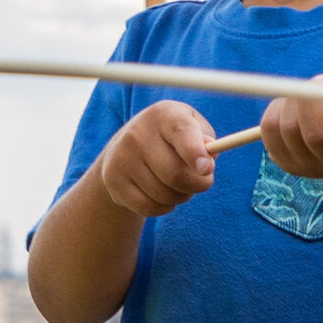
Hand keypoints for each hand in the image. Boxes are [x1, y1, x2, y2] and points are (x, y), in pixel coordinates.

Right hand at [98, 98, 216, 217]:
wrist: (125, 149)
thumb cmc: (172, 139)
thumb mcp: (192, 128)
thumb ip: (207, 140)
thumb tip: (209, 157)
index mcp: (164, 115)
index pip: (181, 132)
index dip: (195, 151)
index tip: (207, 169)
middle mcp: (138, 133)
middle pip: (176, 174)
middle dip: (198, 184)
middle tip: (203, 182)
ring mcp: (122, 157)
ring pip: (165, 195)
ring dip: (181, 196)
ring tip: (178, 185)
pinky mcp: (113, 180)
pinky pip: (149, 207)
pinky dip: (164, 207)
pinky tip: (162, 194)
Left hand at [260, 67, 322, 186]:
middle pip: (317, 136)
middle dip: (311, 102)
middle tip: (322, 78)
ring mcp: (310, 167)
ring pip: (289, 129)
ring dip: (295, 99)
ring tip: (312, 94)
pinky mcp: (286, 162)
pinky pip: (270, 127)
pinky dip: (278, 107)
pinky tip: (294, 108)